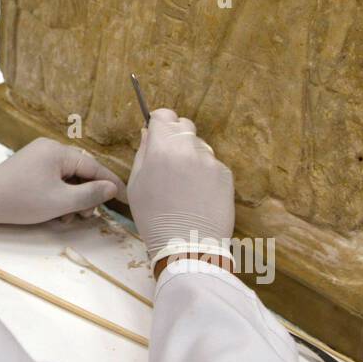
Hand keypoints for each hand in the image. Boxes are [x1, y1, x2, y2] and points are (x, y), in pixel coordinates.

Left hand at [0, 138, 123, 224]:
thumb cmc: (22, 200)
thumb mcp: (60, 201)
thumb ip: (90, 194)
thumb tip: (111, 188)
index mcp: (58, 151)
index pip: (94, 166)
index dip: (110, 183)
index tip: (124, 198)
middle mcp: (50, 148)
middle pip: (81, 171)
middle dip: (86, 195)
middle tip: (86, 216)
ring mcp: (39, 157)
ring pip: (68, 178)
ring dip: (72, 199)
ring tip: (68, 218)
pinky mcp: (31, 168)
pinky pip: (54, 180)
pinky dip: (59, 196)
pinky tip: (56, 213)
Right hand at [126, 109, 234, 269]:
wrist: (188, 246)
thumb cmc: (153, 217)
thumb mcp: (136, 185)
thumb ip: (142, 153)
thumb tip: (147, 133)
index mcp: (163, 148)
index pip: (164, 115)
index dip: (158, 122)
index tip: (156, 132)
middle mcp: (189, 149)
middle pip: (184, 126)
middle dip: (175, 136)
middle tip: (168, 159)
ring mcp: (211, 161)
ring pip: (199, 146)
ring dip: (190, 155)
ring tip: (184, 183)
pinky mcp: (226, 175)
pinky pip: (212, 164)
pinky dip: (204, 172)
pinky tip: (198, 193)